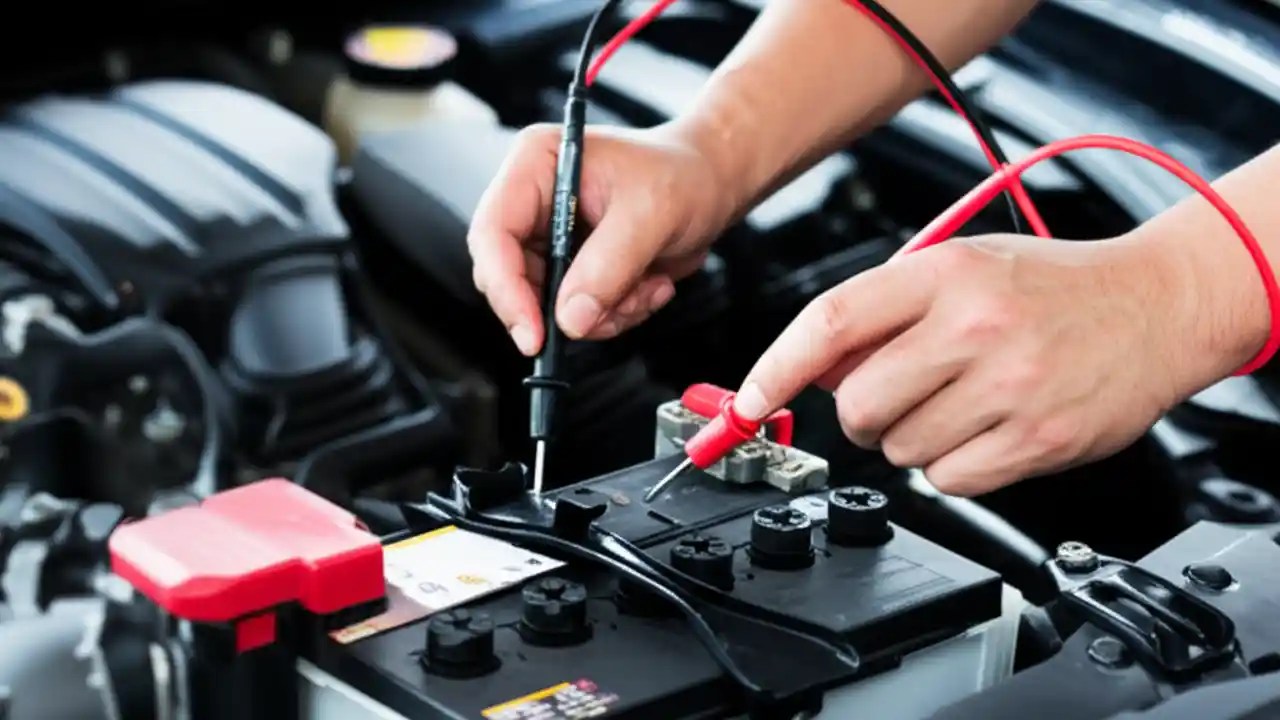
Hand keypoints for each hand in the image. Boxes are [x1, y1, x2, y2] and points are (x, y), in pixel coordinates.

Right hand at [467, 122, 734, 355]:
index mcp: (537, 165)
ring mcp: (552, 239)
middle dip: (559, 308)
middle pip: (508, 277)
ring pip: (546, 306)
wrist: (714, 185)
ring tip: (644, 286)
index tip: (532, 332)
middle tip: (601, 317)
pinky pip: (576, 315)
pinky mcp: (574, 269)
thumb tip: (571, 317)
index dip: (505, 286)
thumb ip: (608, 266)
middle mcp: (535, 202)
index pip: (493, 232)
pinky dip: (615, 314)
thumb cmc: (685, 174)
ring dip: (600, 313)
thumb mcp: (651, 214)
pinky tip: (648, 285)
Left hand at [730, 233, 1230, 495]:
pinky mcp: (1035, 439)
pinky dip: (953, 466)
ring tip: (961, 402)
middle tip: (896, 397)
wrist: (1157, 305)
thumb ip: (885, 313)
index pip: (830, 322)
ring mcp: (1007, 386)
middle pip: (856, 404)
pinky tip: (987, 429)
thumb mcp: (962, 267)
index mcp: (944, 272)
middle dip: (861, 413)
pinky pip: (947, 480)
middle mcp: (973, 325)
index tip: (747, 402)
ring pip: (898, 448)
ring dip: (912, 438)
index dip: (775, 368)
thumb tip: (811, 368)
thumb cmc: (1051, 286)